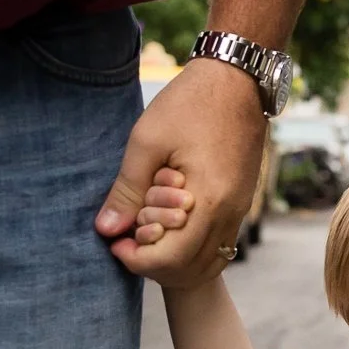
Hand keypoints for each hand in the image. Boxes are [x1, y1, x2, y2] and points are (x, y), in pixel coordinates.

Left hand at [97, 58, 265, 286]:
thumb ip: (127, 190)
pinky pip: (219, 245)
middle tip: (129, 236)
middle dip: (153, 262)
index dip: (137, 259)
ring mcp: (240, 210)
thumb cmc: (190, 104)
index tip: (116, 241)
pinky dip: (193, 247)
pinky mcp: (242, 203)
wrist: (238, 80)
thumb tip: (106, 229)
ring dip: (175, 259)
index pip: (171, 259)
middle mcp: (229, 214)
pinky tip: (171, 223)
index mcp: (208, 201)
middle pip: (190, 269)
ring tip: (149, 230)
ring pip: (209, 262)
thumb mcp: (146, 141)